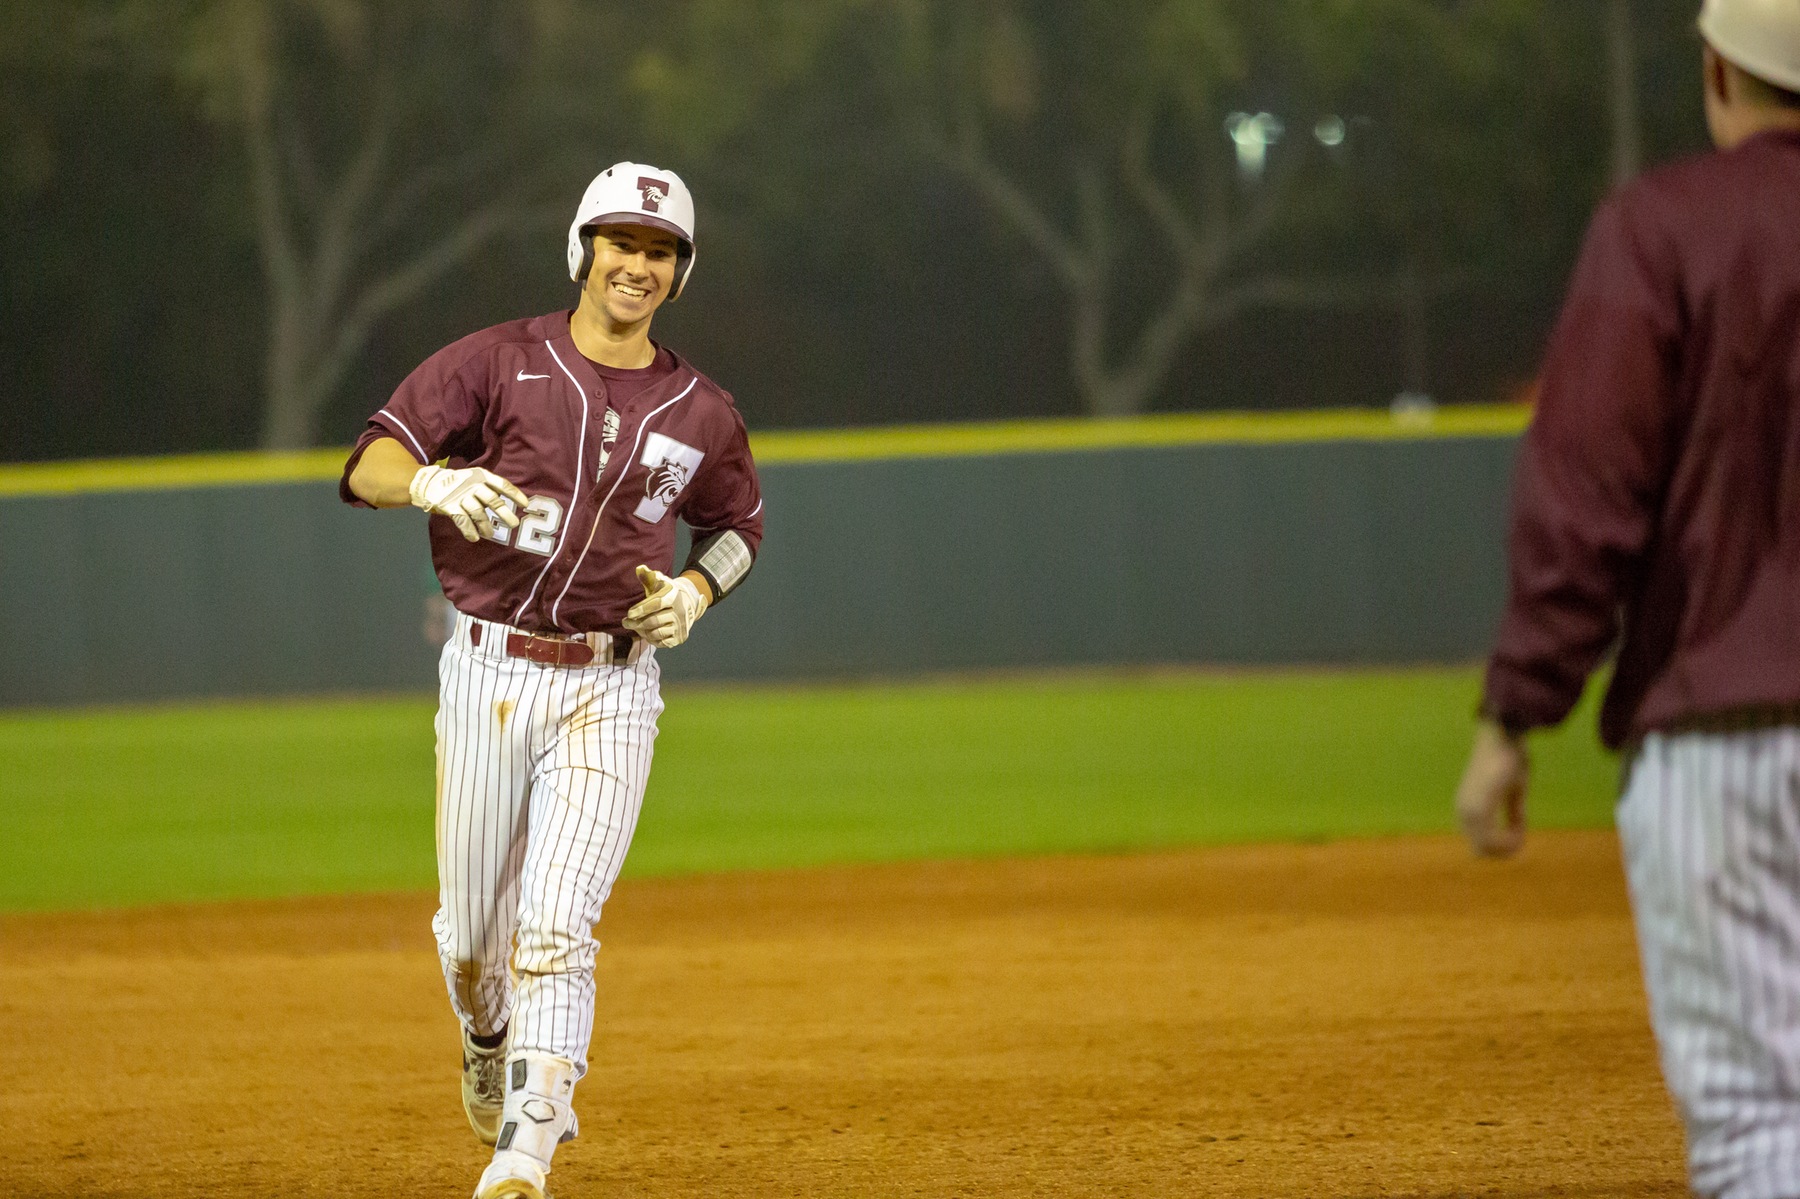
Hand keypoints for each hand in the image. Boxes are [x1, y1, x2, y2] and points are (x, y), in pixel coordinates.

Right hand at [409, 464, 528, 542]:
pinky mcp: (450, 505)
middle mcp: (473, 484)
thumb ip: (490, 490)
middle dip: (504, 513)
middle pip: (492, 500)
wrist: (431, 482)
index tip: (525, 504)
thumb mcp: (476, 480)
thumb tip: (510, 506)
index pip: (502, 484)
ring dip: (485, 525)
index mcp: (482, 476)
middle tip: (514, 524)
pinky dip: (468, 530)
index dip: (514, 494)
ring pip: (478, 512)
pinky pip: (462, 520)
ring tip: (491, 534)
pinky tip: (474, 538)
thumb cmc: (461, 484)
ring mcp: (461, 495)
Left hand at [623, 565, 709, 647]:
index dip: (641, 609)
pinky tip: (646, 633)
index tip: (629, 614)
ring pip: (656, 633)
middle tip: (626, 623)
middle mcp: (679, 612)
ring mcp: (680, 626)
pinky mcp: (679, 638)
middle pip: (653, 621)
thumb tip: (640, 569)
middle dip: (636, 623)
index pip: (656, 604)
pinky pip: (661, 642)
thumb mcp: (660, 581)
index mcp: (673, 596)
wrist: (690, 603)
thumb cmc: (668, 592)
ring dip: (642, 632)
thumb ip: (649, 576)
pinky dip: (651, 639)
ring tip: (636, 627)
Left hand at [1455, 720, 1529, 857]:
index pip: (1479, 844)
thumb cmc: (1509, 758)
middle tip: (1522, 836)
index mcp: (1469, 807)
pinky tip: (1519, 831)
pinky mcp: (1478, 807)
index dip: (1502, 846)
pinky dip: (1507, 842)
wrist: (1503, 736)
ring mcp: (1468, 810)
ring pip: (1485, 849)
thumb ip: (1513, 811)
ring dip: (1507, 847)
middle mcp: (1464, 812)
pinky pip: (1489, 840)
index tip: (1521, 832)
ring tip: (1521, 831)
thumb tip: (1516, 831)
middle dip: (1505, 850)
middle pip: (1481, 851)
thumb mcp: (1515, 790)